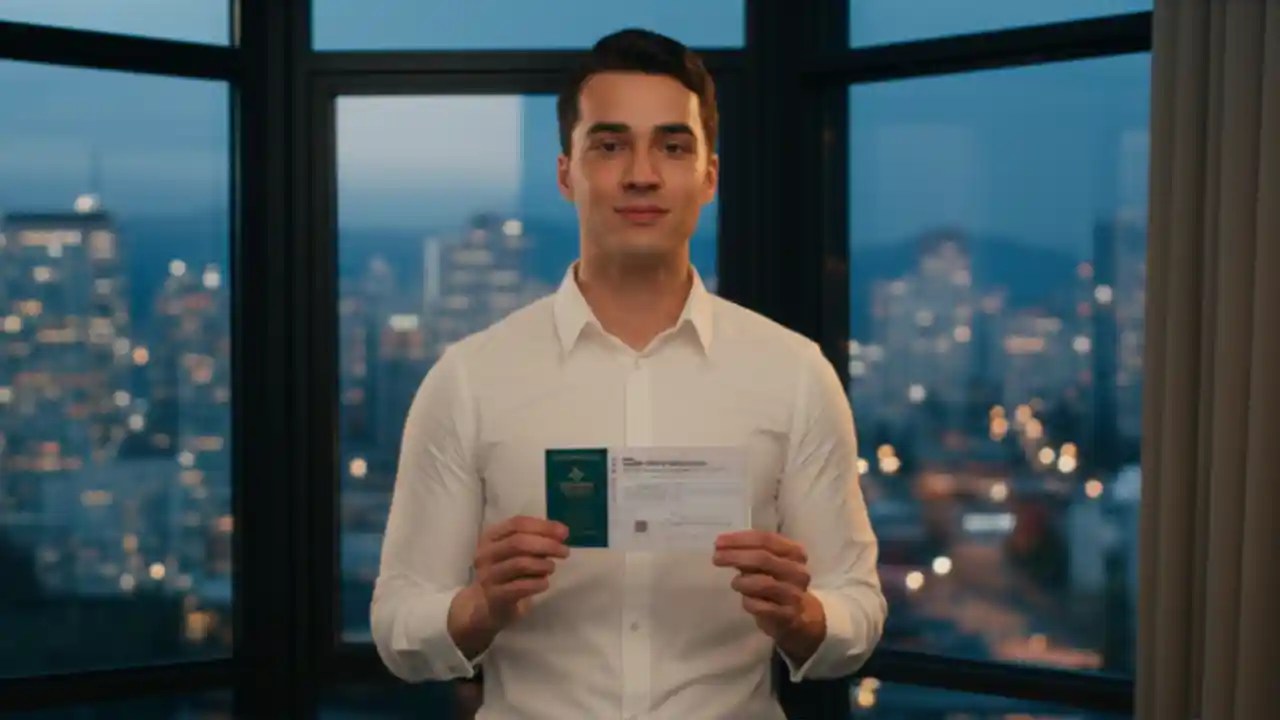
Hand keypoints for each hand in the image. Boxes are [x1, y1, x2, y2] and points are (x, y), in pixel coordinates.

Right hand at [471, 515, 569, 629]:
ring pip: (520, 563)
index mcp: (491, 537)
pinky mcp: (495, 596)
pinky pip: (521, 586)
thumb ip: (536, 539)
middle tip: (565, 552)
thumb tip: (562, 532)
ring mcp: (488, 575)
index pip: (518, 523)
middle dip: (547, 544)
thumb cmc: (506, 573)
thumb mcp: (515, 552)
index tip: (564, 532)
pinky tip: (544, 584)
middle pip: (519, 542)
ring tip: (551, 568)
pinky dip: (538, 583)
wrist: (483, 605)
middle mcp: (486, 554)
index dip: (543, 526)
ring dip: (543, 565)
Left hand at [713, 530, 813, 638]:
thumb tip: (723, 546)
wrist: (799, 616)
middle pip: (762, 558)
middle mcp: (798, 572)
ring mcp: (794, 594)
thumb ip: (751, 553)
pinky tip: (746, 600)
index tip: (719, 542)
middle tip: (716, 558)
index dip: (740, 539)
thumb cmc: (778, 582)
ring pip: (761, 583)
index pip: (766, 539)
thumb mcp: (770, 563)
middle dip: (735, 556)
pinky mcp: (787, 616)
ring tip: (736, 583)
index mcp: (795, 552)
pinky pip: (759, 606)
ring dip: (741, 582)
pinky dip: (748, 601)